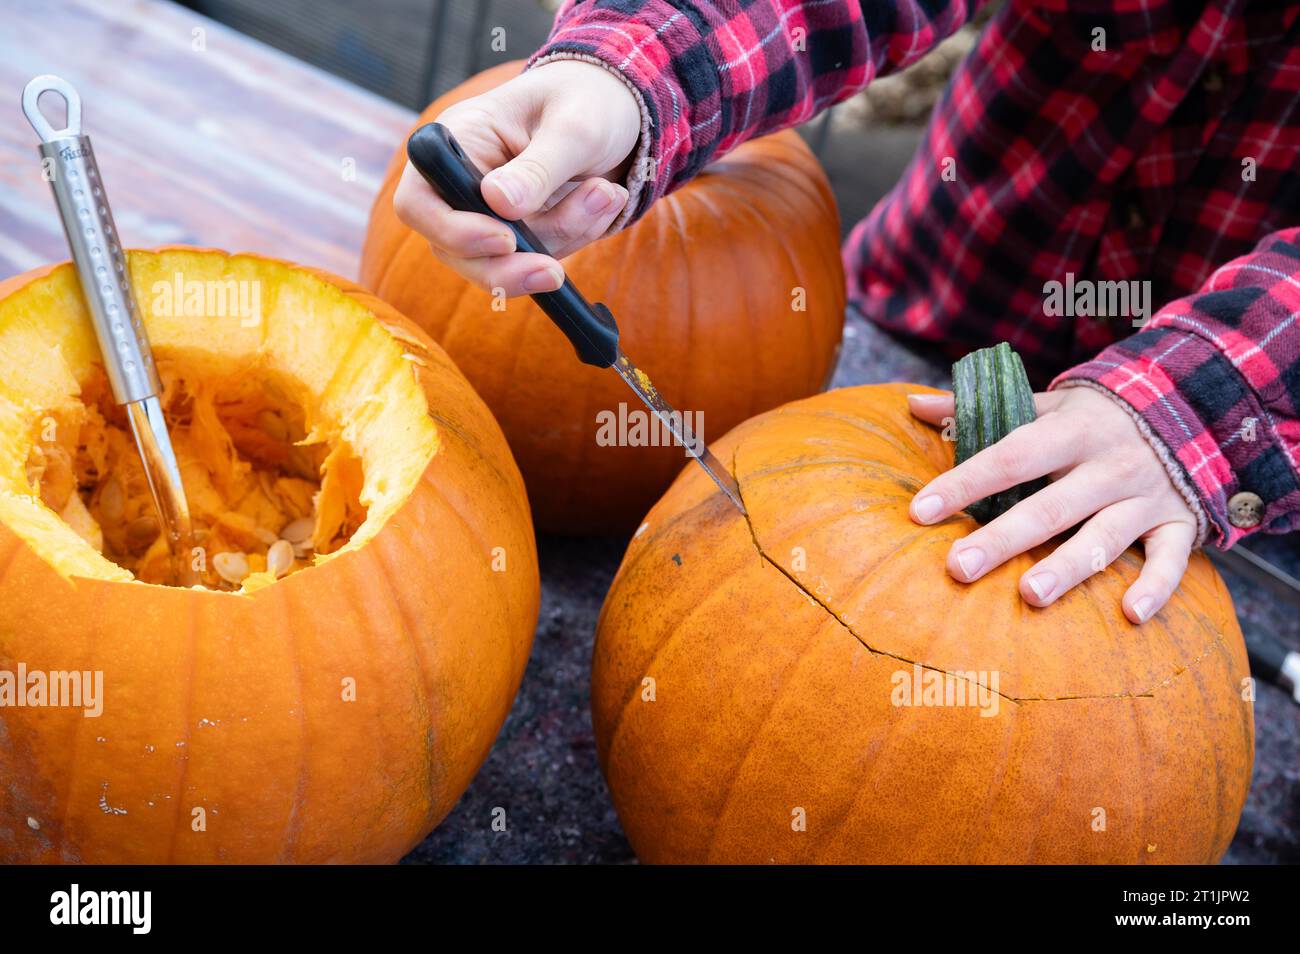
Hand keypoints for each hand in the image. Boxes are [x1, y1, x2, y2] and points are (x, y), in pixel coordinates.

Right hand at [393, 60, 640, 295]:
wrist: (613, 108)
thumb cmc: (586, 101)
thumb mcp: (573, 127)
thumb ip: (538, 167)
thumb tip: (498, 202)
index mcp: (457, 142)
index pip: (418, 204)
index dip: (454, 232)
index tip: (506, 239)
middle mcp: (462, 183)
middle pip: (458, 252)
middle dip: (515, 262)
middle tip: (558, 269)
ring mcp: (488, 214)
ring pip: (506, 262)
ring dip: (563, 239)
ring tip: (606, 193)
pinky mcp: (520, 235)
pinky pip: (538, 260)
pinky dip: (575, 240)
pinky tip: (603, 200)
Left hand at [907, 387, 1198, 623]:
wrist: (1189, 409)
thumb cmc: (1093, 418)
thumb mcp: (1046, 403)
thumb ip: (980, 409)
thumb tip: (913, 405)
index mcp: (1071, 430)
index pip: (1009, 456)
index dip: (965, 483)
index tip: (920, 510)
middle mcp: (1110, 464)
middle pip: (1049, 506)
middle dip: (1003, 538)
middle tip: (958, 567)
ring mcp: (1146, 496)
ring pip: (1104, 537)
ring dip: (1068, 568)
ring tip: (1029, 596)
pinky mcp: (1179, 523)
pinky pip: (1171, 559)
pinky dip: (1156, 587)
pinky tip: (1130, 616)